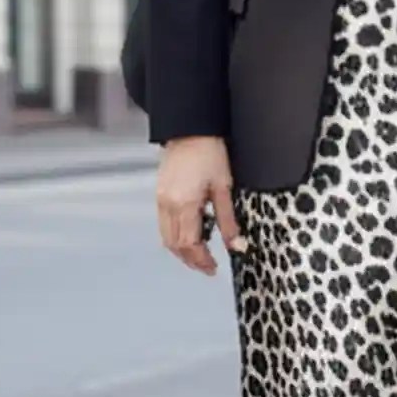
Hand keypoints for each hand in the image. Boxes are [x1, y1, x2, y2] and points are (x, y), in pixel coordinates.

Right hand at [156, 136, 247, 276]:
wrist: (190, 129)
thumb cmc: (210, 153)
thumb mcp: (224, 188)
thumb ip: (228, 220)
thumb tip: (237, 245)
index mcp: (184, 204)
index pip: (189, 244)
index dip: (202, 260)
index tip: (214, 268)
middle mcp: (167, 205)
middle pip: (175, 245)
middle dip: (191, 260)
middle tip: (209, 267)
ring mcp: (160, 200)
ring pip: (166, 237)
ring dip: (182, 250)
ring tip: (201, 255)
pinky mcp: (159, 194)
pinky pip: (164, 224)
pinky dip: (176, 236)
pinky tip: (192, 235)